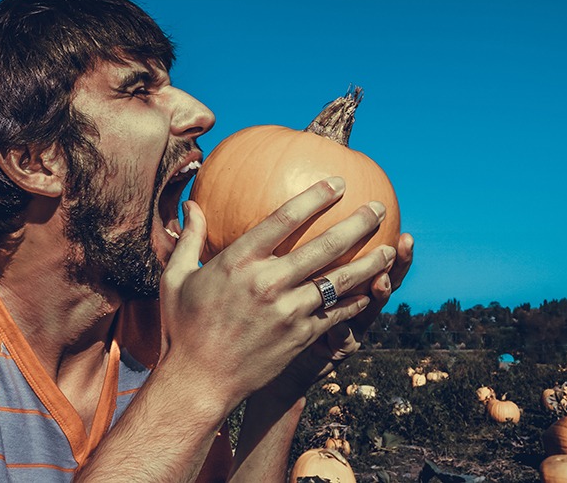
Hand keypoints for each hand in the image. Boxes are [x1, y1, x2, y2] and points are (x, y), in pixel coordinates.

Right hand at [158, 177, 394, 408]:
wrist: (198, 382)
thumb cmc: (183, 329)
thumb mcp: (176, 278)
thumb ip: (189, 239)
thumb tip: (192, 206)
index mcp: (238, 262)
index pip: (283, 219)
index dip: (314, 198)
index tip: (336, 184)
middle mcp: (267, 283)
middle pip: (323, 246)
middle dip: (357, 224)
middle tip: (377, 209)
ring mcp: (287, 312)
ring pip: (338, 281)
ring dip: (369, 263)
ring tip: (391, 250)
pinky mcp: (299, 337)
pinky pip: (336, 314)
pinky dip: (356, 301)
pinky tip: (371, 292)